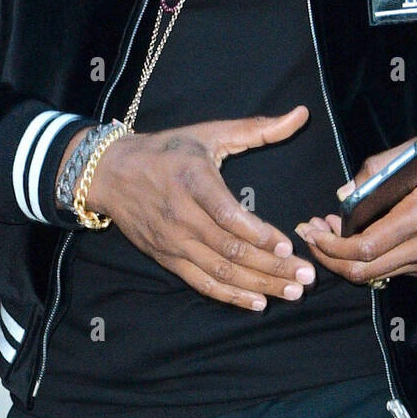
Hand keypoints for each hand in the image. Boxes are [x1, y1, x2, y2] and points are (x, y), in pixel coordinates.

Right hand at [75, 106, 315, 311]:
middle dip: (272, 266)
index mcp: (193, 180)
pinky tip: (257, 302)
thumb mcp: (209, 132)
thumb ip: (257, 128)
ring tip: (293, 292)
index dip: (258, 234)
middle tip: (306, 276)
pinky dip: (230, 296)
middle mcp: (182, 215)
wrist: (110, 174)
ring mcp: (173, 241)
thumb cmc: (166, 150)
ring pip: (220, 271)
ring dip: (259, 285)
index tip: (288, 246)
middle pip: (230, 250)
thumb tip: (300, 114)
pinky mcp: (167, 258)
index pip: (226, 215)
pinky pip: (201, 283)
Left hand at [293, 136, 416, 282]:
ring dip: (343, 260)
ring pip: (373, 276)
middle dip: (328, 258)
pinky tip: (353, 238)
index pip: (364, 247)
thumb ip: (381, 165)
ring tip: (326, 234)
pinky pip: (389, 270)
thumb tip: (345, 191)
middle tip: (310, 237)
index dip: (331, 245)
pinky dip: (364, 260)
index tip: (312, 230)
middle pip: (362, 271)